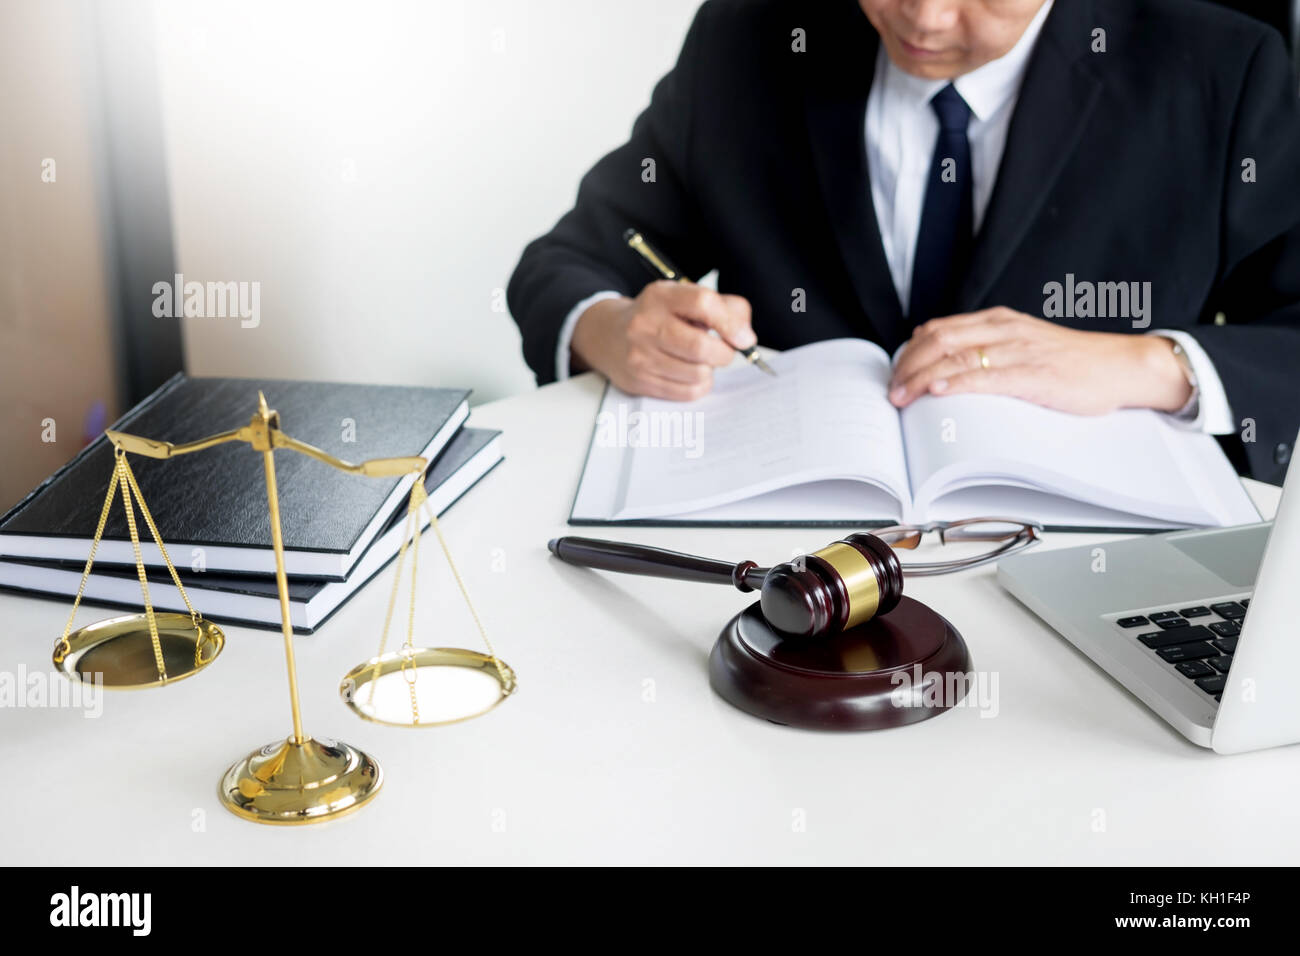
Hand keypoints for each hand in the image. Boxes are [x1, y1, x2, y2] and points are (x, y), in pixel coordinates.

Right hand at [570, 281, 756, 400]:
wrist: (608, 335)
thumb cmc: (658, 317)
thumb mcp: (685, 299)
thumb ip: (723, 307)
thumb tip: (745, 334)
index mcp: (661, 296)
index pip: (703, 304)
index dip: (731, 323)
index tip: (744, 338)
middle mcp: (645, 324)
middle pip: (700, 347)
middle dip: (724, 354)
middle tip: (724, 351)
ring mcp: (640, 355)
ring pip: (698, 374)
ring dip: (709, 370)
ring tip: (699, 360)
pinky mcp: (639, 380)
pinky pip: (687, 392)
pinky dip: (698, 385)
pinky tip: (689, 373)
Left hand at [887, 308, 1192, 414]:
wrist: (1120, 366)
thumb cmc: (1071, 363)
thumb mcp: (1022, 347)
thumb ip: (987, 350)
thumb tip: (943, 365)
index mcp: (998, 321)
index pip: (939, 329)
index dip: (910, 352)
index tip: (893, 373)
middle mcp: (1005, 330)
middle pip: (940, 341)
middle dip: (908, 367)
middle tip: (891, 391)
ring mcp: (1020, 350)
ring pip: (958, 357)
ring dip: (923, 378)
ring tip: (902, 397)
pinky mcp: (1036, 374)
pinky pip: (989, 376)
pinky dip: (959, 382)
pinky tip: (939, 391)